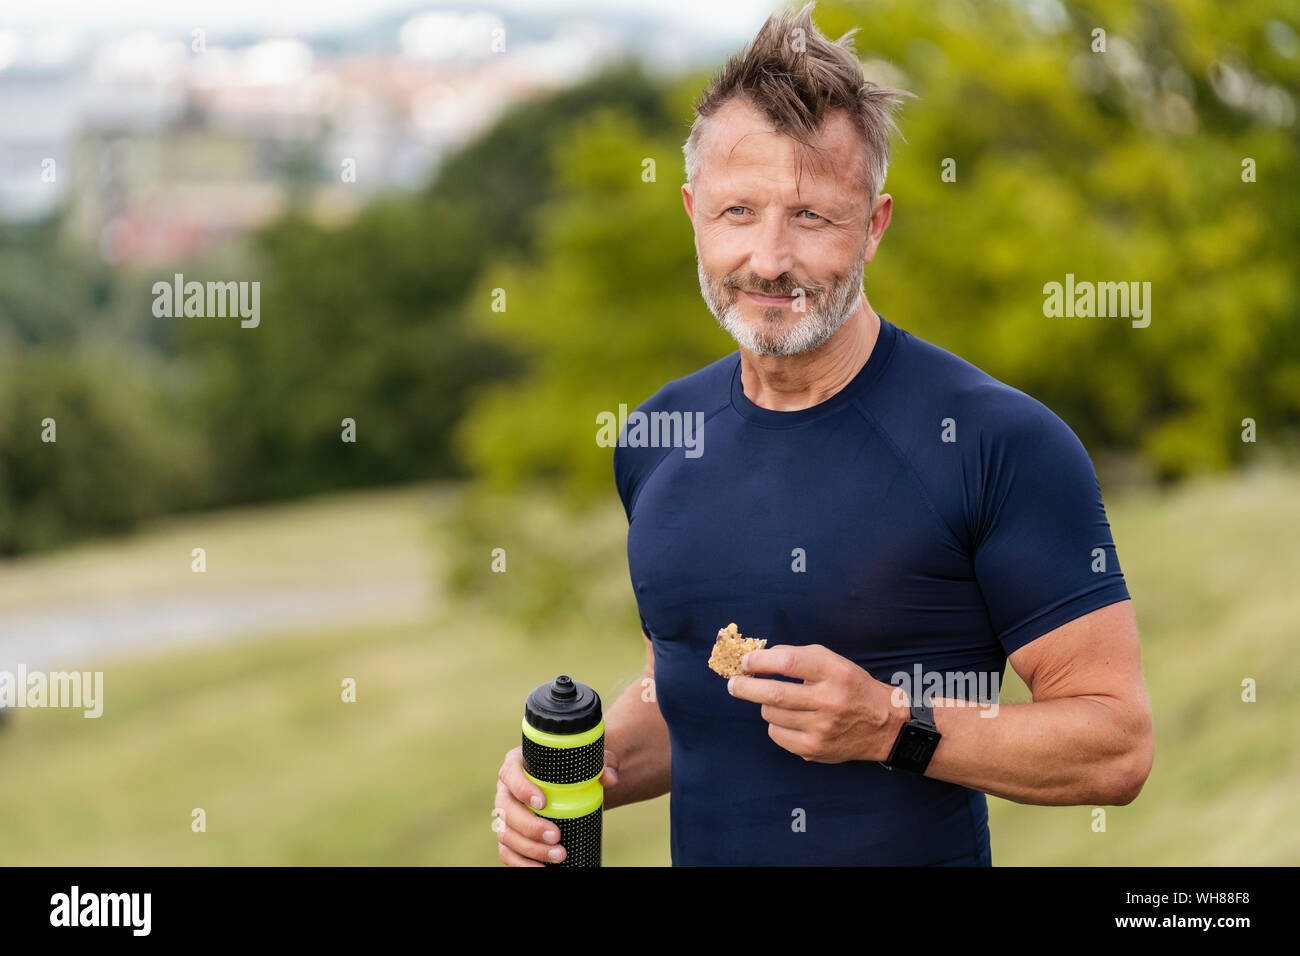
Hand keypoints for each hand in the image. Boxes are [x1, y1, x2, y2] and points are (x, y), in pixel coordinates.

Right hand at [494, 745, 618, 865]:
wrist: (571, 787)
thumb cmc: (575, 770)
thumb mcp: (589, 761)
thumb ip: (603, 763)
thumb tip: (610, 779)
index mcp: (518, 764)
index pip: (511, 774)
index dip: (522, 789)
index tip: (542, 802)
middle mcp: (507, 790)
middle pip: (506, 809)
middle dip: (530, 826)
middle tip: (556, 836)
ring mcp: (506, 815)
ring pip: (506, 834)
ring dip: (531, 848)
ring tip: (559, 855)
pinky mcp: (510, 835)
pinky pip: (507, 852)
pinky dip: (521, 863)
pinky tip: (541, 868)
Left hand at [727, 644, 906, 763]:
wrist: (883, 725)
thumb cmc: (850, 686)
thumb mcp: (832, 662)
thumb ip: (797, 657)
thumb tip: (757, 659)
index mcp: (834, 672)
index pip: (787, 663)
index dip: (760, 661)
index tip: (746, 661)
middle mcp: (829, 701)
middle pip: (774, 693)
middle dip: (745, 687)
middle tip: (733, 683)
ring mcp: (822, 728)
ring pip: (771, 714)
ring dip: (766, 704)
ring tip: (777, 701)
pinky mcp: (815, 749)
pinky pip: (777, 734)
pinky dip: (776, 724)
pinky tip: (789, 719)